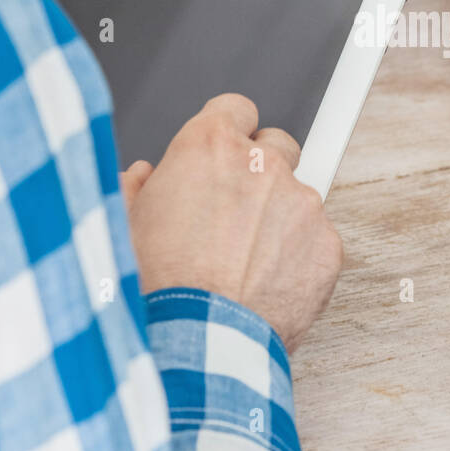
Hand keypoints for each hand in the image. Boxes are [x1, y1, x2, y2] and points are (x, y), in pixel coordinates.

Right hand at [123, 93, 342, 350]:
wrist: (196, 341)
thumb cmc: (156, 284)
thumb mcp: (122, 225)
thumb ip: (136, 187)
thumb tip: (143, 177)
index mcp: (210, 147)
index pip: (235, 108)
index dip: (228, 132)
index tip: (224, 155)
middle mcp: (263, 165)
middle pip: (276, 146)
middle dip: (260, 170)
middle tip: (236, 213)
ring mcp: (301, 203)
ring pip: (297, 198)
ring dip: (278, 219)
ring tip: (245, 263)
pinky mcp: (327, 244)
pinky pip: (316, 240)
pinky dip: (299, 257)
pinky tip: (267, 285)